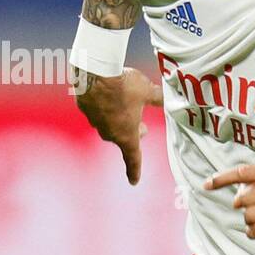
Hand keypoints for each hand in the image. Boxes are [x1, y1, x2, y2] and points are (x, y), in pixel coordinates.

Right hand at [74, 66, 163, 184]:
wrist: (96, 72)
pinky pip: (97, 112)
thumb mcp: (147, 91)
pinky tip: (108, 93)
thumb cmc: (125, 86)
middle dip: (133, 134)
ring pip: (109, 126)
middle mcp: (110, 133)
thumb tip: (170, 100)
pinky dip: (104, 107)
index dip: (134, 171)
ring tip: (126, 105)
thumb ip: (158, 99)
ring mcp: (95, 122)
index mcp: (127, 135)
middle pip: (122, 139)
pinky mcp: (84, 110)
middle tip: (142, 127)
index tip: (134, 181)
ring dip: (118, 120)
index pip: (133, 158)